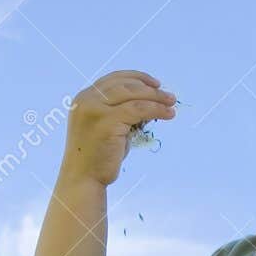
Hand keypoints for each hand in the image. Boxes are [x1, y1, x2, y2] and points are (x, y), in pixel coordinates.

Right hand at [59, 70, 176, 186]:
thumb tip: (149, 101)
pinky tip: (168, 114)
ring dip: (156, 97)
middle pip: (124, 84)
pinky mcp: (107, 121)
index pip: (113, 79)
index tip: (154, 83)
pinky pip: (138, 109)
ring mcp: (95, 110)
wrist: (84, 178)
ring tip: (171, 103)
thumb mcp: (107, 126)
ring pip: (133, 94)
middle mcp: (87, 100)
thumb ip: (120, 111)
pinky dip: (156, 109)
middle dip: (149, 87)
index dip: (136, 77)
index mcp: (84, 98)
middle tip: (169, 96)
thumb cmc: (98, 156)